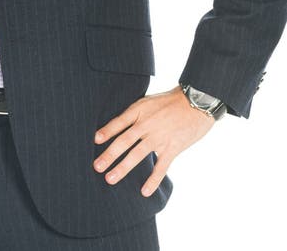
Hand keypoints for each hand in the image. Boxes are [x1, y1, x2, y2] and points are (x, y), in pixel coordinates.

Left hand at [93, 85, 215, 195]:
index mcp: (140, 110)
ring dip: (123, 168)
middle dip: (109, 154)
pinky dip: (153, 180)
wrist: (196, 102)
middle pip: (124, 140)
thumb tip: (119, 126)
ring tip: (110, 179)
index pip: (119, 121)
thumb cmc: (170, 101)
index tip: (95, 140)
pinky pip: (161, 167)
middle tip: (97, 166)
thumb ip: (135, 112)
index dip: (107, 131)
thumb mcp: (149, 100)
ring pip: (138, 155)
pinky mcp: (173, 148)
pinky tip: (144, 191)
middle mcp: (147, 124)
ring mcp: (160, 137)